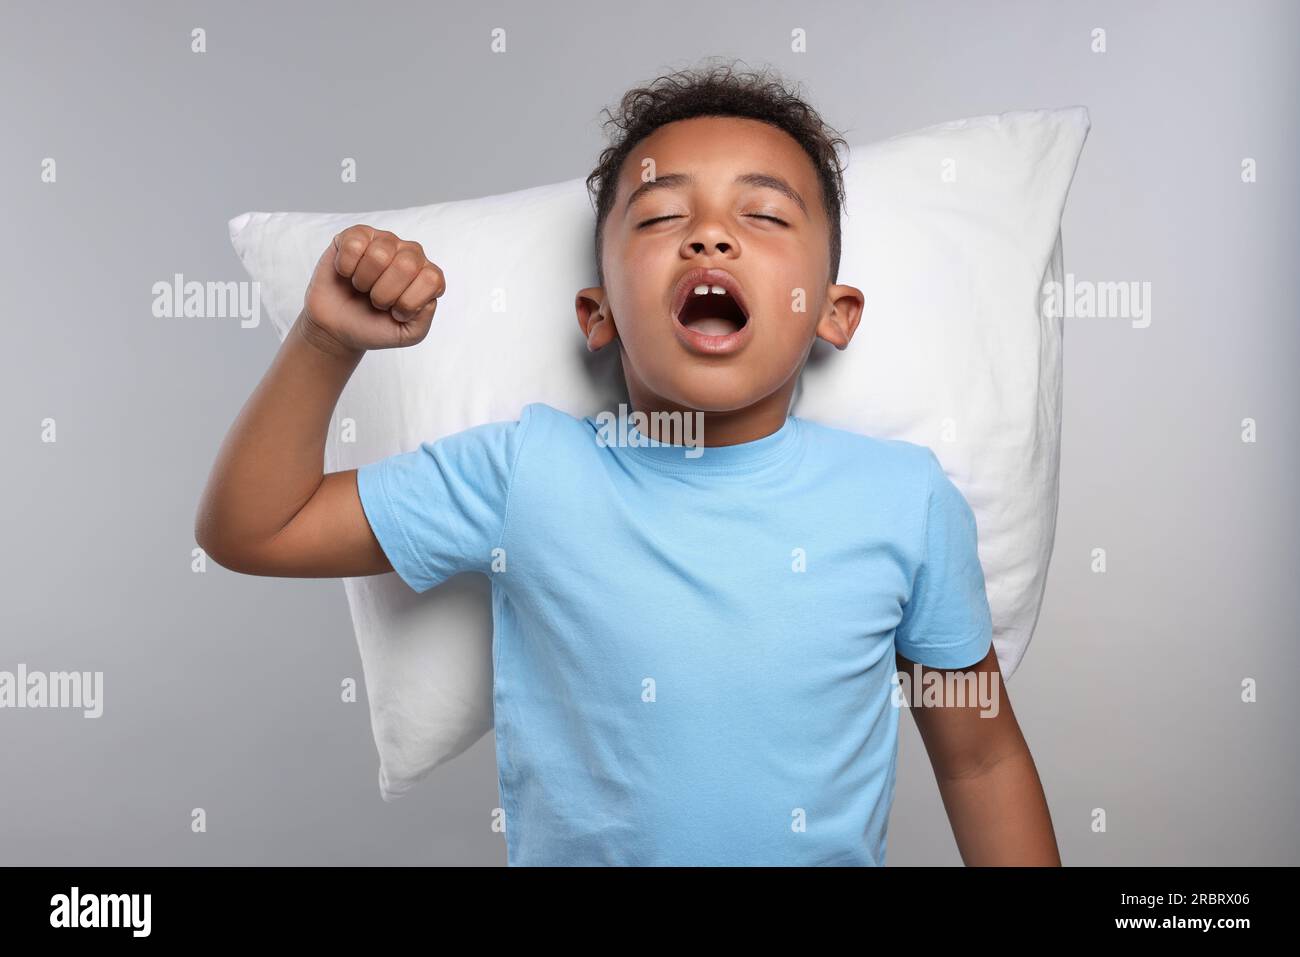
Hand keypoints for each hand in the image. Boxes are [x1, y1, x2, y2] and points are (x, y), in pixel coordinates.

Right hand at [301, 225, 444, 354]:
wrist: (336, 327)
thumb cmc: (373, 326)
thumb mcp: (407, 334)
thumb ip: (423, 319)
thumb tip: (426, 297)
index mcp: (428, 277)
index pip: (431, 280)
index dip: (408, 302)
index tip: (396, 312)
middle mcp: (411, 254)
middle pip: (406, 265)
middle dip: (384, 293)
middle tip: (376, 301)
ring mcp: (385, 241)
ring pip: (379, 254)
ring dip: (364, 281)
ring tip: (362, 287)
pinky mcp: (357, 235)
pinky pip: (354, 244)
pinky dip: (346, 267)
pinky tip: (347, 273)